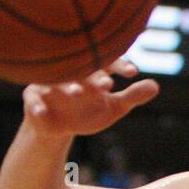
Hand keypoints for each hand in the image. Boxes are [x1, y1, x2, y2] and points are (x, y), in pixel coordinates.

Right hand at [23, 60, 158, 137]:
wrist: (58, 127)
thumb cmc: (88, 111)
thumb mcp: (114, 107)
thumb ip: (132, 96)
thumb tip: (156, 87)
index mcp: (92, 70)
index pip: (108, 62)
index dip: (120, 65)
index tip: (133, 72)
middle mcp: (70, 72)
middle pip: (82, 71)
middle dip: (93, 77)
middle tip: (107, 84)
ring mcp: (49, 84)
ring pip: (57, 83)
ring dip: (66, 87)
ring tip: (76, 94)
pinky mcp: (32, 98)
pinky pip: (33, 100)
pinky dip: (37, 106)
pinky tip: (42, 111)